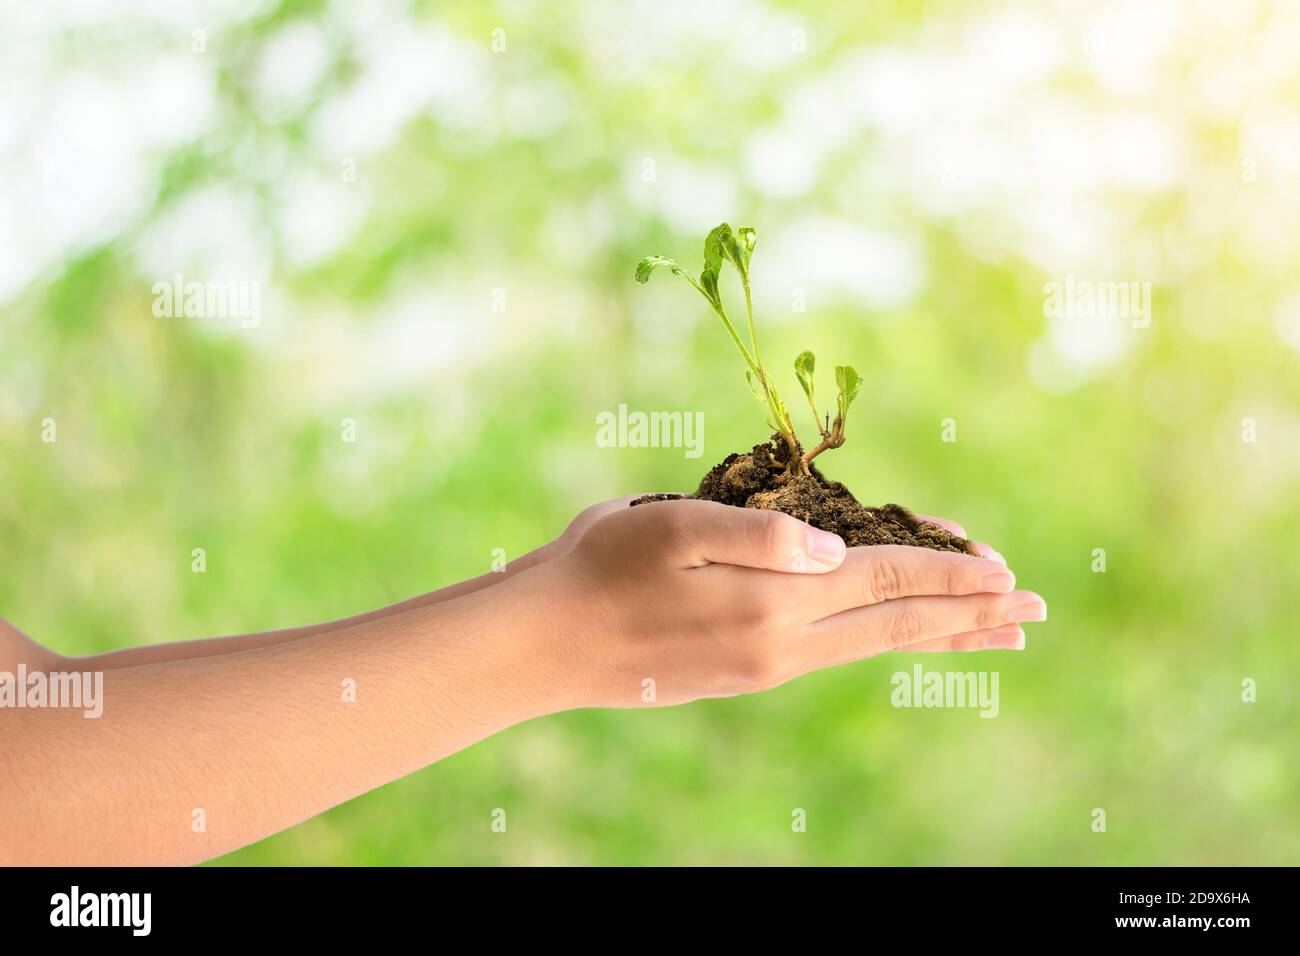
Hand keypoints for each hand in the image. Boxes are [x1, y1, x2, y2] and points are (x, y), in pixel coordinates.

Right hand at [535, 498, 1043, 708]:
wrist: (544, 643)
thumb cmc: (599, 567)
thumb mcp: (672, 528)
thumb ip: (757, 536)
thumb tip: (832, 549)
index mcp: (772, 601)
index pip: (883, 579)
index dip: (945, 569)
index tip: (1003, 566)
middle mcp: (781, 645)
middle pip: (897, 625)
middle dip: (971, 614)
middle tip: (1035, 612)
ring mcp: (765, 666)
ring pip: (874, 646)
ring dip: (940, 634)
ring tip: (993, 633)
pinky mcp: (745, 673)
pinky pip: (838, 653)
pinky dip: (886, 640)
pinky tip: (892, 636)